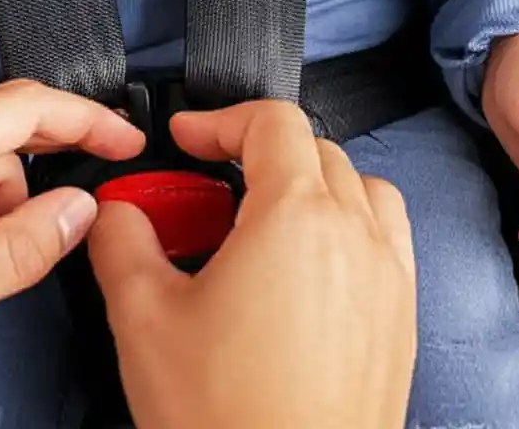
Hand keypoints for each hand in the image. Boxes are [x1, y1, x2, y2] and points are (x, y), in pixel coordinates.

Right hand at [89, 101, 416, 428]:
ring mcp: (389, 278)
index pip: (271, 124)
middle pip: (315, 150)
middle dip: (256, 152)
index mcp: (297, 217)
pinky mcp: (401, 320)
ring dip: (310, 184)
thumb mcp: (143, 317)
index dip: (219, 120)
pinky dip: (346, 228)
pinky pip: (385, 240)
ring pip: (360, 189)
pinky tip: (302, 270)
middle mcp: (356, 236)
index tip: (188, 139)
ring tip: (260, 221)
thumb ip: (123, 241)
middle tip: (206, 186)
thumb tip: (117, 212)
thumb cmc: (230, 417)